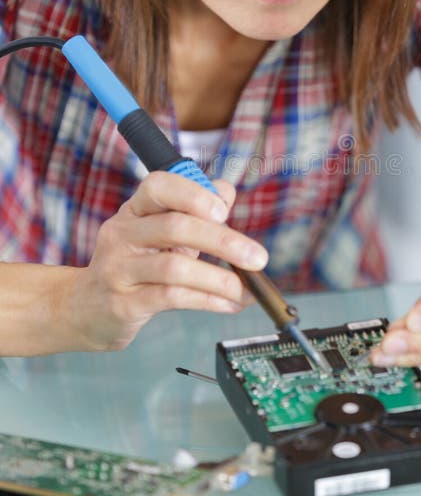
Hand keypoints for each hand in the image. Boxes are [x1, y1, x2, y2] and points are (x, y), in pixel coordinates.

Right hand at [63, 171, 267, 351]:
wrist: (87, 310)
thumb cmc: (135, 265)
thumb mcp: (161, 233)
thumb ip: (193, 211)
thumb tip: (226, 191)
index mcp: (134, 210)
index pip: (158, 185)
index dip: (193, 194)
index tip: (224, 211)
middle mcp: (122, 234)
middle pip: (175, 226)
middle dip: (223, 241)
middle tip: (257, 257)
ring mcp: (118, 269)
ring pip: (174, 267)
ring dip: (220, 279)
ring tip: (246, 290)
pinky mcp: (123, 303)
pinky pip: (171, 298)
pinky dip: (207, 300)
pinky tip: (229, 304)